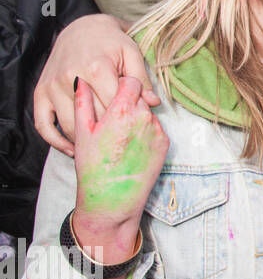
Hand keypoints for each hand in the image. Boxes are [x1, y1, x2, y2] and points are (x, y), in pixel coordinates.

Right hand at [34, 15, 154, 156]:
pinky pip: (42, 124)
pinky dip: (55, 141)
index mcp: (96, 68)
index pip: (114, 106)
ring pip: (68, 126)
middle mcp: (71, 79)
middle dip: (108, 132)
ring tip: (101, 151)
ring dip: (84, 141)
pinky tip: (73, 149)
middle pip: (92, 119)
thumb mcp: (131, 53)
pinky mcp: (40, 93)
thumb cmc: (111, 42)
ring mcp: (52, 87)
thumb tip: (152, 104)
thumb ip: (141, 79)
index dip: (126, 120)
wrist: (81, 29)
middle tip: (121, 143)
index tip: (136, 128)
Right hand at [73, 75, 167, 232]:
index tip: (113, 91)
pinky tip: (131, 146)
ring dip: (136, 117)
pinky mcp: (165, 143)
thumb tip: (82, 82)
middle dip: (128, 102)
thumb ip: (84, 102)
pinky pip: (155, 128)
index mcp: (122, 111)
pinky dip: (145, 131)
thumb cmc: (93, 166)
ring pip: (148, 112)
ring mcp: (157, 130)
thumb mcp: (82, 132)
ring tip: (120, 136)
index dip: (121, 84)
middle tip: (113, 118)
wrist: (113, 198)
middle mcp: (144, 117)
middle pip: (140, 97)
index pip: (130, 81)